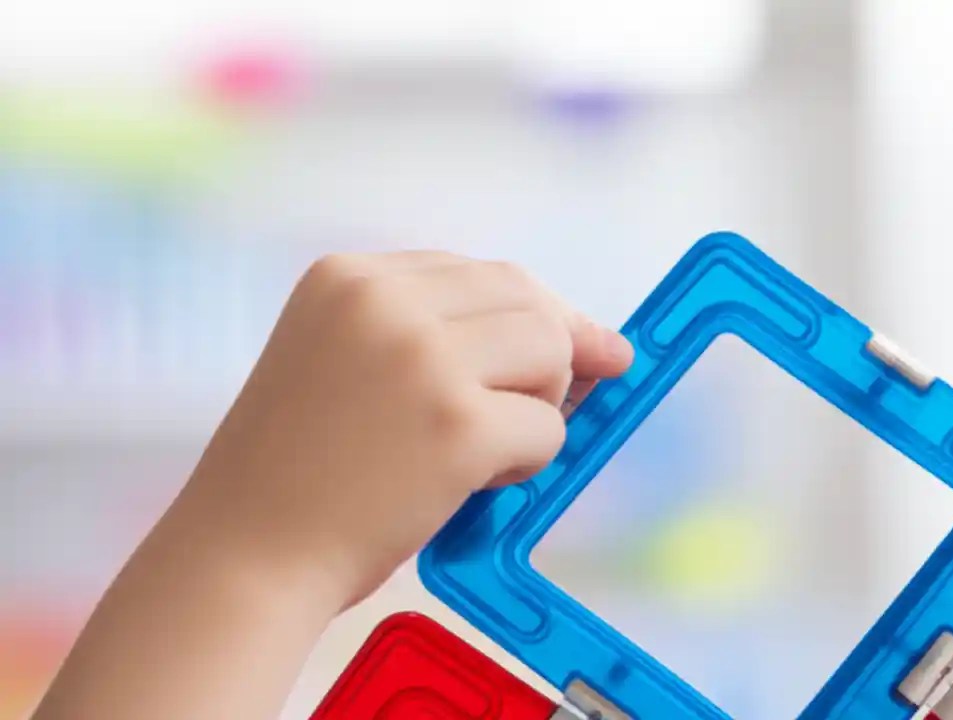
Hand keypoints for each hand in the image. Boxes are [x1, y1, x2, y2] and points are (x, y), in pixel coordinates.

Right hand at [172, 252, 633, 610]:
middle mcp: (383, 299)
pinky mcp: (457, 424)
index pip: (483, 273)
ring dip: (539, 409)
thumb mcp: (349, 365)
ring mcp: (421, 358)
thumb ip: (441, 337)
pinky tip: (475, 486)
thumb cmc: (304, 474)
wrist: (245, 557)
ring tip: (484, 454)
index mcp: (349, 276)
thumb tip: (594, 341)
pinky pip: (547, 430)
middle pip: (528, 302)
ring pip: (549, 353)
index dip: (533, 315)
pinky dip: (529, 465)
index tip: (562, 350)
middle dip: (554, 357)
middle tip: (544, 410)